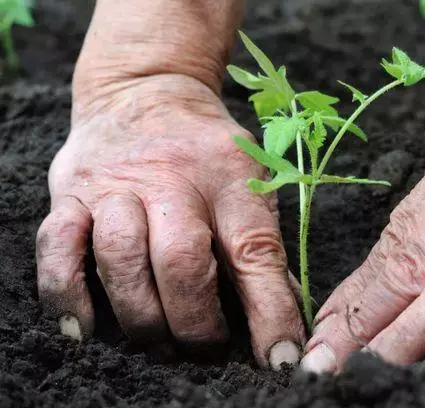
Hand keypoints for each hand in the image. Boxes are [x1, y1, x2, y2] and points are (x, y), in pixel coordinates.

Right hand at [35, 73, 304, 368]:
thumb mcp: (249, 179)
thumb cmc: (207, 151)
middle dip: (196, 321)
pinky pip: (58, 249)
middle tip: (206, 346)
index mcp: (229, 175)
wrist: (146, 92)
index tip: (281, 358)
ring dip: (142, 316)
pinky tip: (85, 331)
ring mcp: (115, 185)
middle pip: (181, 261)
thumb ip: (259, 244)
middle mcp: (171, 177)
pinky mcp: (71, 194)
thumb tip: (278, 319)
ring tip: (159, 341)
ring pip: (121, 260)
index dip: (271, 312)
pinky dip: (67, 297)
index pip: (255, 251)